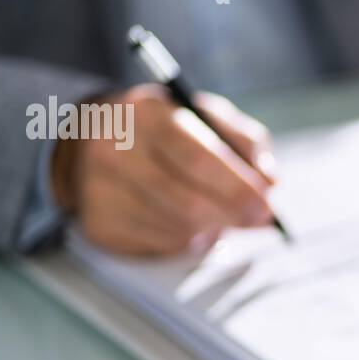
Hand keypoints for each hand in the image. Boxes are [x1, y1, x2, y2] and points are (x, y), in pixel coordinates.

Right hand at [51, 84, 277, 254]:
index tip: (266, 205)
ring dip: (212, 228)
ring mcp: (100, 191)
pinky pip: (160, 245)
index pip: (197, 159)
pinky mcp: (99, 225)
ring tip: (222, 214)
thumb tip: (269, 180)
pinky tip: (189, 222)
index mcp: (146, 115)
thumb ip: (244, 140)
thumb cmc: (162, 128)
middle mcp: (114, 152)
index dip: (237, 188)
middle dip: (232, 216)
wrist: (90, 140)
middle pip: (188, 203)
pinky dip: (187, 239)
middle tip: (259, 220)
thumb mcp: (202, 115)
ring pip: (177, 228)